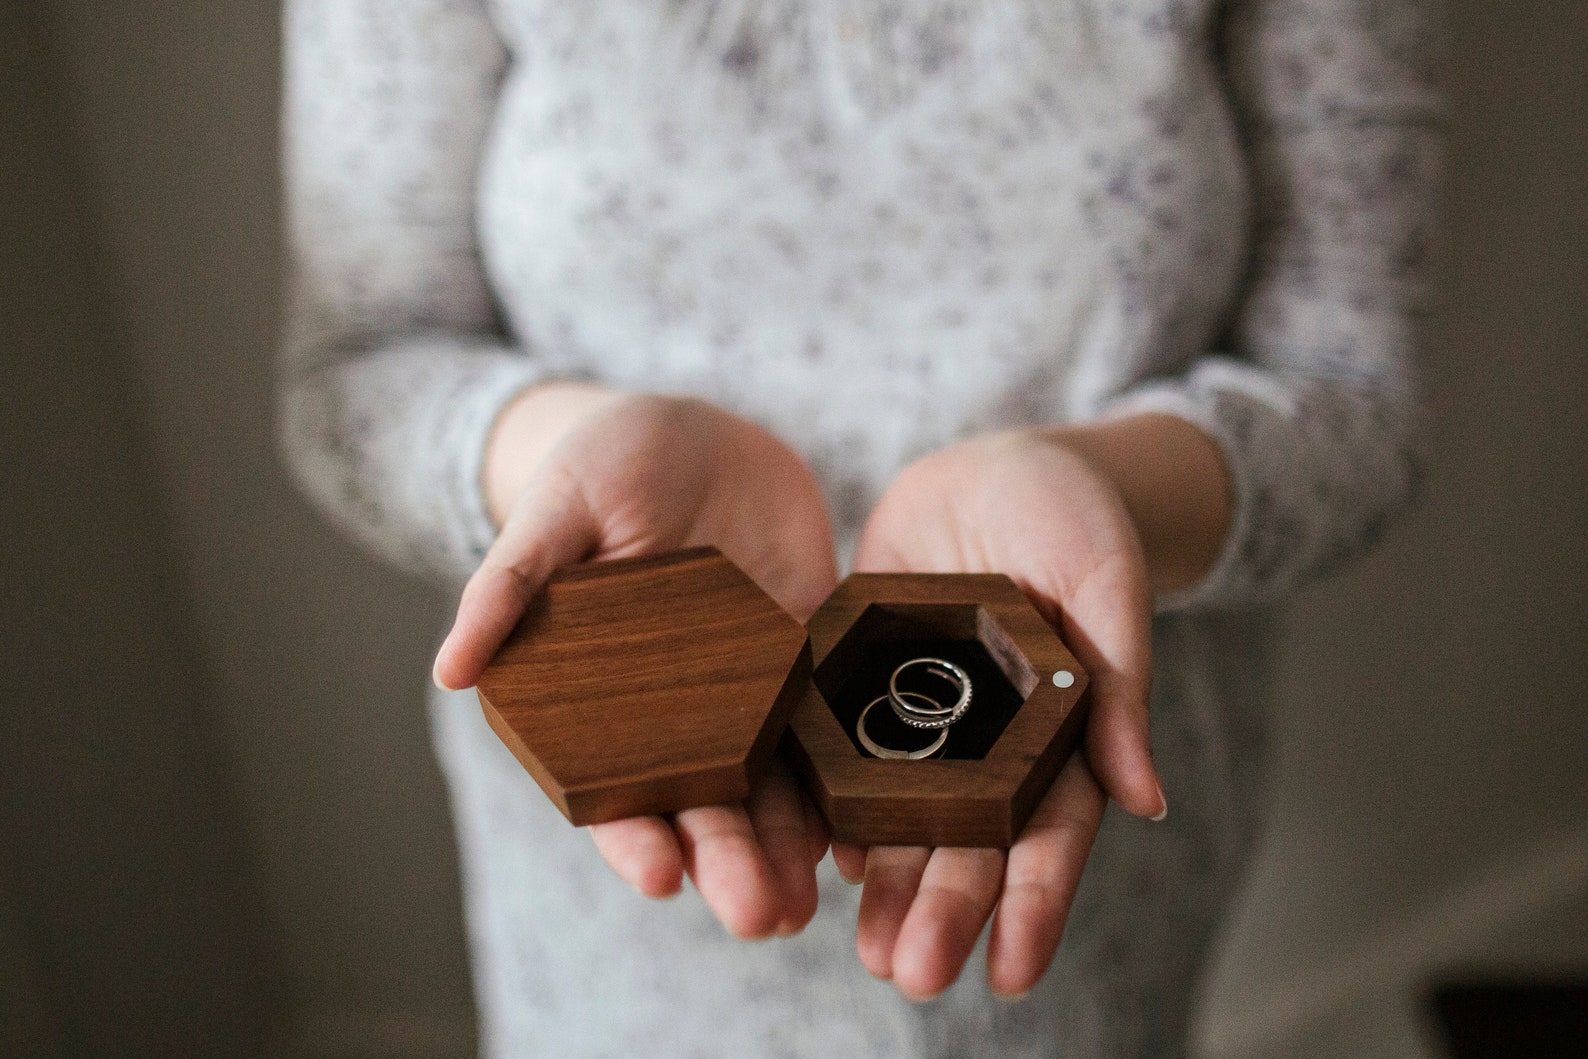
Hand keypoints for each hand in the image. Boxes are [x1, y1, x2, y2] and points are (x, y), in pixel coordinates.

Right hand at [434, 385, 838, 937]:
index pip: (609, 782)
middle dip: (727, 859)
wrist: (696, 429)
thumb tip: (449, 671)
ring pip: (768, 783)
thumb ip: (509, 588)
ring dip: (788, 844)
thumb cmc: (601, 464)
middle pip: (701, 800)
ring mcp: (745, 689)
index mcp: (599, 695)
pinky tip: (867, 823)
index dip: (630, 832)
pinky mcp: (803, 659)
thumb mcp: (555, 512)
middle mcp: (674, 710)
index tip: (659, 875)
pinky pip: (825, 725)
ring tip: (809, 901)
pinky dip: (843, 777)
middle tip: (759, 917)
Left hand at [832, 415, 1229, 997]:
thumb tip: (1147, 801)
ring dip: (885, 884)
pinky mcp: (860, 680)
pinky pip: (841, 751)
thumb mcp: (1105, 584)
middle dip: (942, 909)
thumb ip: (1119, 686)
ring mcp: (922, 716)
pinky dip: (831, 805)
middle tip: (911, 973)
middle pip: (965, 843)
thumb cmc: (1073, 517)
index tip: (1012, 974)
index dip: (1035, 906)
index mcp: (1056, 733)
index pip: (1049, 834)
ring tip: (864, 949)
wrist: (994, 462)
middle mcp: (986, 742)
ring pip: (901, 816)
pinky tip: (817, 854)